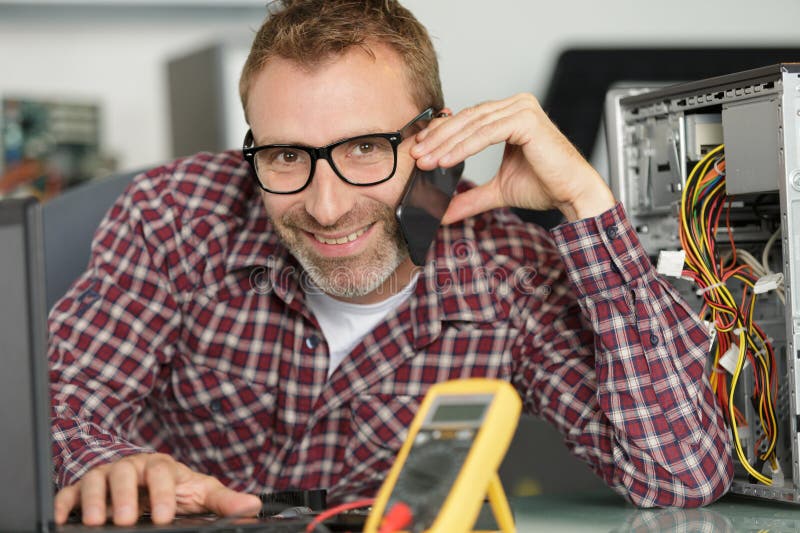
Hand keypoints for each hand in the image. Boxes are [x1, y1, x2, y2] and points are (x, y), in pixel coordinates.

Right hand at [54, 453, 261, 525]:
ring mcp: (106, 475)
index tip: (166, 517)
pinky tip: (64, 517)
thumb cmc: (174, 488)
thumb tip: (253, 505)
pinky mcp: (83, 488)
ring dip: (95, 500)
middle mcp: (132, 467)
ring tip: (97, 522)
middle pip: (126, 473)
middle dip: (124, 496)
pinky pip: (70, 492)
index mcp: (162, 467)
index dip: (164, 493)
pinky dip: (66, 503)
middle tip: (125, 520)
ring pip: (97, 479)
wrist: (144, 478)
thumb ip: (224, 501)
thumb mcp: (200, 493)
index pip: (163, 473)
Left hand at [410, 93, 615, 222]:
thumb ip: (470, 196)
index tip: (420, 150)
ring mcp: (523, 109)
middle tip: (416, 155)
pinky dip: (464, 147)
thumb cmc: (545, 186)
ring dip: (446, 144)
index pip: (468, 120)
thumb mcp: (497, 191)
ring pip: (473, 125)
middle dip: (438, 138)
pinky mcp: (527, 120)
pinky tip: (446, 160)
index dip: (441, 134)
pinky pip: (486, 133)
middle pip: (467, 119)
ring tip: (426, 160)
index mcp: (510, 114)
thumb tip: (444, 212)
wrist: (573, 195)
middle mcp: (517, 105)